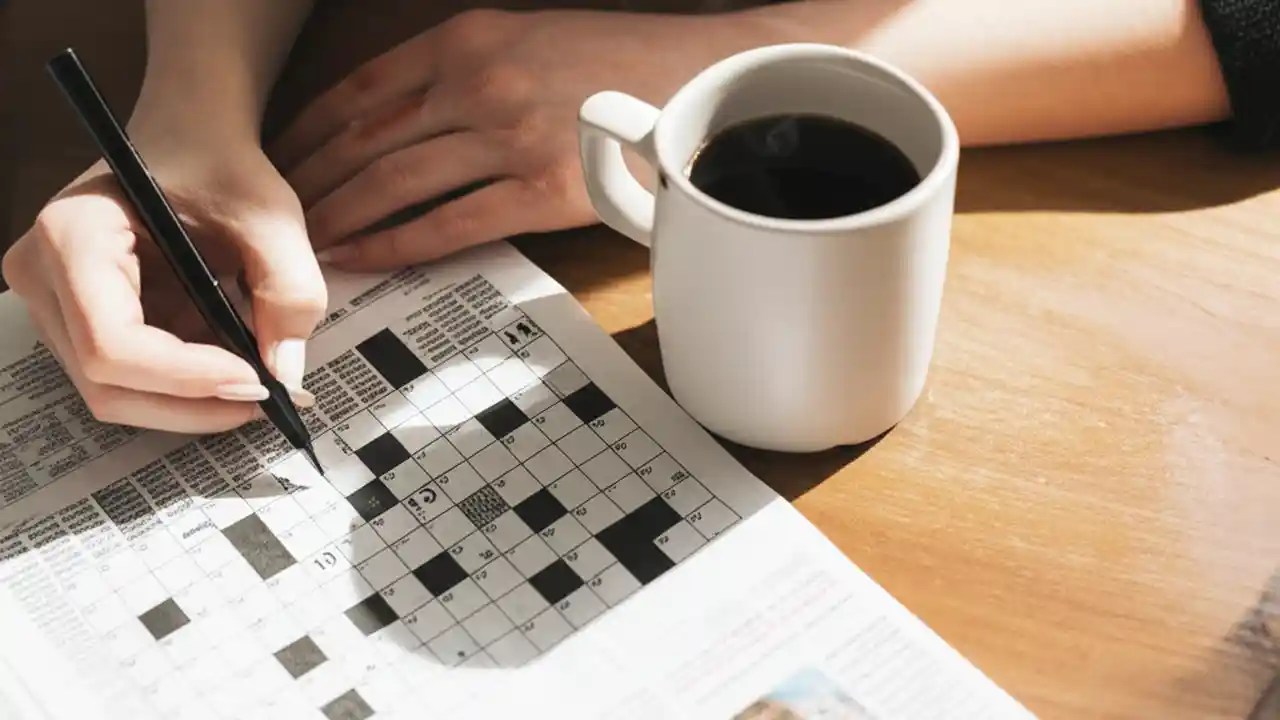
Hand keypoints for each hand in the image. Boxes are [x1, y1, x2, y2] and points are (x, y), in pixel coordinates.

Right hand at [1, 130, 326, 433]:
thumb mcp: (270, 213)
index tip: (256, 379)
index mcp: (73, 233)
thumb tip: (285, 370)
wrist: (193, 136)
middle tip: (270, 397)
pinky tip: (235, 365)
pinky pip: (130, 381)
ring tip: (261, 381)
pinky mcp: (81, 324)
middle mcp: (44, 274)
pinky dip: (187, 389)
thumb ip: (289, 287)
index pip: (112, 343)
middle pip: (107, 382)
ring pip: (116, 393)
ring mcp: (56, 304)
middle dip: (193, 404)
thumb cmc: (221, 161)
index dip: (185, 377)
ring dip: (193, 403)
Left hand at [270, 8, 770, 269]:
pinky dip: (398, 244)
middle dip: (312, 182)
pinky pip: (449, 224)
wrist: (702, 81)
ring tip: (308, 245)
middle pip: (367, 139)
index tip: (281, 162)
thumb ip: (463, 65)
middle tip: (276, 217)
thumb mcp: (531, 36)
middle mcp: (479, 82)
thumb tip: (403, 115)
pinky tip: (366, 258)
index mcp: (469, 38)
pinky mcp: (542, 190)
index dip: (310, 131)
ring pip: (396, 183)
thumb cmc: (621, 61)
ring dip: (342, 217)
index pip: (361, 88)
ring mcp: (509, 136)